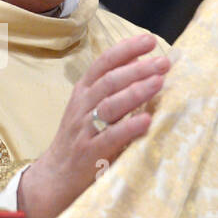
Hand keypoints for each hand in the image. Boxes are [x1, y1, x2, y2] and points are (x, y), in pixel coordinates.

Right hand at [17, 34, 172, 217]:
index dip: (125, 49)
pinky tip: (146, 120)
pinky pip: (109, 137)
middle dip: (138, 69)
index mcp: (83, 92)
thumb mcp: (89, 108)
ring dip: (136, 92)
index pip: (103, 63)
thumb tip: (140, 62)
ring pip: (109, 105)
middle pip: (109, 82)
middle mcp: (81, 107)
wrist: (54, 177)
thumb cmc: (79, 139)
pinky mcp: (89, 153)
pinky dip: (128, 127)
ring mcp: (84, 130)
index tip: (149, 40)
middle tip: (163, 62)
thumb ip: (111, 87)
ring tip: (159, 82)